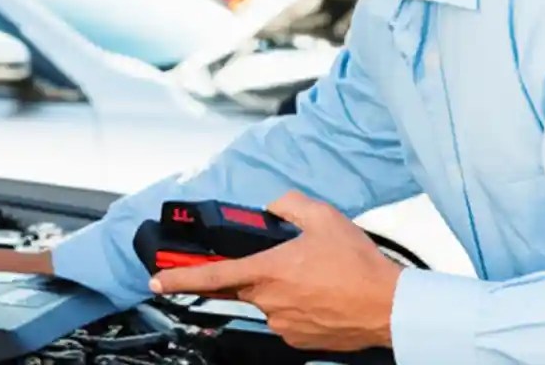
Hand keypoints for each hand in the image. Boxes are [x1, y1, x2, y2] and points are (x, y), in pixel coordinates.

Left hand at [149, 191, 403, 351]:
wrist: (387, 306)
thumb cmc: (358, 265)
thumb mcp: (323, 216)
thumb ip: (289, 204)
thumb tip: (273, 206)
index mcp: (268, 270)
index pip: (211, 276)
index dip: (179, 278)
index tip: (156, 281)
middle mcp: (269, 300)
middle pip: (243, 284)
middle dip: (257, 271)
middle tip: (288, 262)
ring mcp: (282, 324)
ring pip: (267, 300)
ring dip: (282, 287)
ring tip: (318, 276)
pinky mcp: (297, 339)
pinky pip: (286, 317)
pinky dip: (298, 304)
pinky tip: (322, 293)